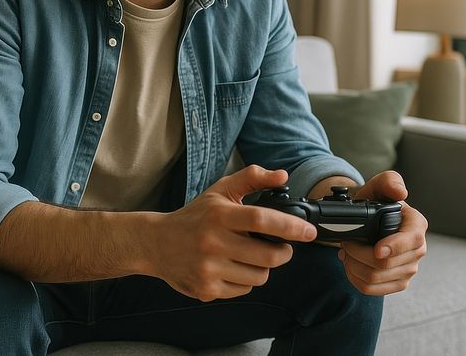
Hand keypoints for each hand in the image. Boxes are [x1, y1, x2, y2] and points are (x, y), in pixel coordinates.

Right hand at [153, 165, 317, 301]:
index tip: (309, 231)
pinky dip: (245, 281)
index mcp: (218, 215)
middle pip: (268, 256)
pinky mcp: (207, 290)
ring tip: (250, 256)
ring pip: (259, 277)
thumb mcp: (219, 191)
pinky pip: (243, 290)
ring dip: (263, 267)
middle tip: (281, 247)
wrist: (157, 244)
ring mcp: (209, 269)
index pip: (261, 219)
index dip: (290, 226)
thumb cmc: (194, 216)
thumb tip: (282, 176)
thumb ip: (252, 178)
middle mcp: (213, 242)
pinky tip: (232, 268)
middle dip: (283, 253)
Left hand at [338, 171, 426, 295]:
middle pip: (386, 264)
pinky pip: (371, 289)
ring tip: (347, 251)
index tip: (376, 249)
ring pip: (375, 278)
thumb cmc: (375, 201)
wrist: (367, 219)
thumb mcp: (379, 185)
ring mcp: (408, 269)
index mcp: (417, 225)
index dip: (394, 248)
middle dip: (358, 253)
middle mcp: (417, 250)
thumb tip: (400, 193)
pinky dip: (354, 278)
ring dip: (353, 265)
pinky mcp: (397, 283)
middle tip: (346, 242)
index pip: (412, 241)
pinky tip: (350, 264)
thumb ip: (389, 181)